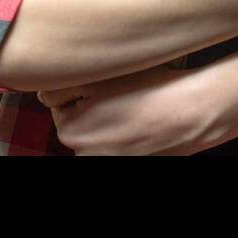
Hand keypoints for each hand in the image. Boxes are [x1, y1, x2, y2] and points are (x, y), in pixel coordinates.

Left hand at [38, 64, 208, 155]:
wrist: (192, 113)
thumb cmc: (150, 91)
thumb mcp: (97, 76)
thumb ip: (59, 87)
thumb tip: (45, 94)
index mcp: (70, 132)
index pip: (62, 103)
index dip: (84, 87)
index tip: (106, 82)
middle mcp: (85, 155)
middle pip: (82, 121)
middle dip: (96, 107)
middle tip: (126, 91)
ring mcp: (111, 161)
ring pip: (104, 133)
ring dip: (115, 120)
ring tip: (140, 105)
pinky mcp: (135, 161)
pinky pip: (124, 143)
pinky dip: (132, 133)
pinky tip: (147, 119)